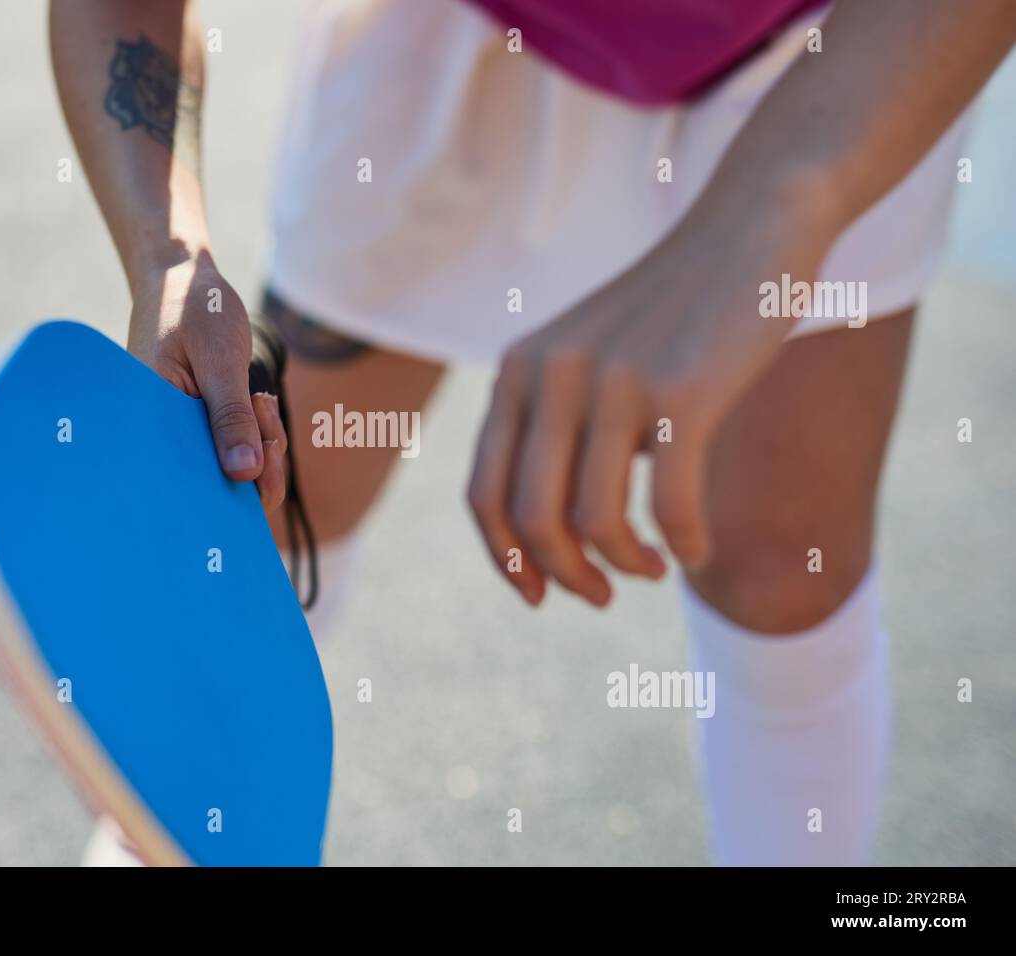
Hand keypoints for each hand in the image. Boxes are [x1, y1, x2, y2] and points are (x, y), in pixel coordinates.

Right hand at [128, 250, 287, 514]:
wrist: (182, 278)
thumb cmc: (194, 309)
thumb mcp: (219, 360)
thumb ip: (231, 416)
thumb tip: (245, 475)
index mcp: (147, 424)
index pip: (185, 486)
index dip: (232, 493)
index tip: (267, 463)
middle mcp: (158, 438)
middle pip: (213, 487)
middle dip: (257, 465)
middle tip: (265, 410)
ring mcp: (179, 435)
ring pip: (231, 471)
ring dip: (261, 446)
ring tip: (261, 401)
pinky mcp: (197, 428)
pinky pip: (233, 451)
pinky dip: (256, 436)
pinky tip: (260, 404)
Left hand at [467, 200, 827, 605]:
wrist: (749, 225)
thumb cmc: (670, 312)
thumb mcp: (588, 360)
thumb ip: (556, 428)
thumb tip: (553, 540)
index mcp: (517, 373)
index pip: (483, 496)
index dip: (506, 561)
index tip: (539, 596)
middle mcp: (551, 376)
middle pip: (531, 519)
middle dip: (563, 577)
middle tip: (601, 597)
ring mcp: (613, 382)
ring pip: (593, 523)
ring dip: (623, 569)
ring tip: (651, 572)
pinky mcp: (680, 391)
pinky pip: (669, 508)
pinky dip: (683, 546)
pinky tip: (696, 551)